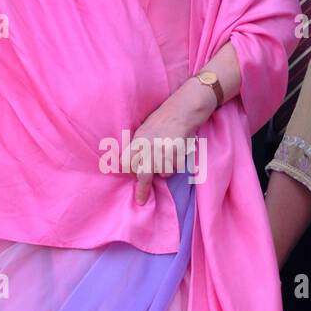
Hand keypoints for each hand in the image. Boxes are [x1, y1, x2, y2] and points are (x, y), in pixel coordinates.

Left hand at [127, 84, 207, 204]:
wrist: (182, 110)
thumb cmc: (162, 119)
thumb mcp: (144, 130)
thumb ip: (138, 146)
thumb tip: (131, 165)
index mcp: (138, 140)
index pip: (128, 163)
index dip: (131, 172)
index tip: (133, 176)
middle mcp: (149, 147)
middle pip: (143, 174)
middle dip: (142, 189)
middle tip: (141, 201)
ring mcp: (164, 151)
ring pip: (162, 173)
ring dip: (164, 170)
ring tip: (168, 155)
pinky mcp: (177, 153)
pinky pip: (174, 168)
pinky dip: (175, 164)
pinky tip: (176, 153)